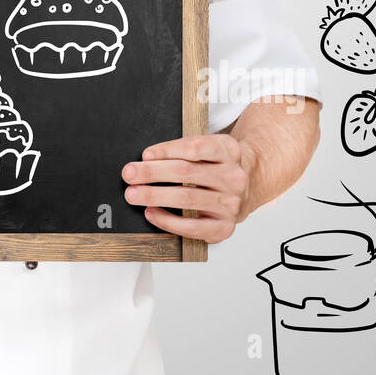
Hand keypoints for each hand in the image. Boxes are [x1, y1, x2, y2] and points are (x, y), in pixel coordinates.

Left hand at [122, 133, 253, 243]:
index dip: (167, 150)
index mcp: (228, 150)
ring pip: (186, 198)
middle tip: (129, 174)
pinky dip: (167, 220)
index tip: (145, 155)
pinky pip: (191, 226)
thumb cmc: (215, 166)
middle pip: (186, 173)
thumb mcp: (208, 148)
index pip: (194, 147)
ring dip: (154, 196)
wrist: (246, 188)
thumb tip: (146, 159)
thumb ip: (183, 150)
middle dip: (152, 173)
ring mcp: (231, 203)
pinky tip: (151, 212)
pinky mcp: (224, 227)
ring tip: (133, 194)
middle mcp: (233, 177)